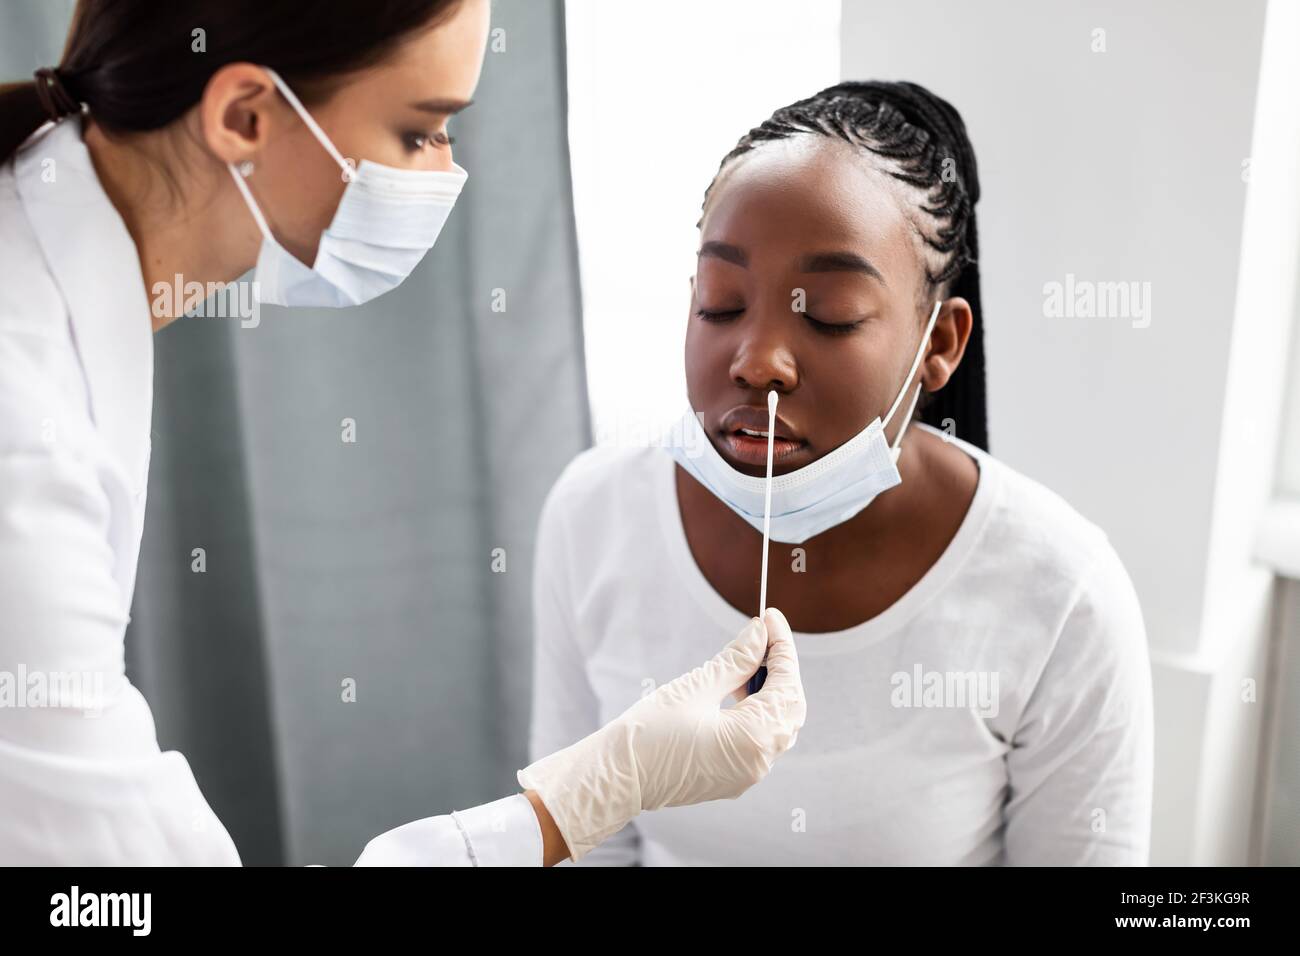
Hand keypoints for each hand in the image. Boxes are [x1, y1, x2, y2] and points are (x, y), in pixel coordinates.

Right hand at [517, 607, 804, 860]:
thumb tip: (760, 633)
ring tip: (748, 661)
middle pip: (790, 706)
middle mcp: (759, 762)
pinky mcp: (734, 777)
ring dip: (770, 689)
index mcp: (753, 739)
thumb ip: (735, 660)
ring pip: (778, 724)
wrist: (614, 779)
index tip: (771, 617)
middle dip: (781, 668)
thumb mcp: (694, 687)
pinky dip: (758, 711)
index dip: (782, 646)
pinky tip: (738, 690)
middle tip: (764, 635)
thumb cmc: (647, 734)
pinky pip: (761, 739)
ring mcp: (748, 774)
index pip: (786, 683)